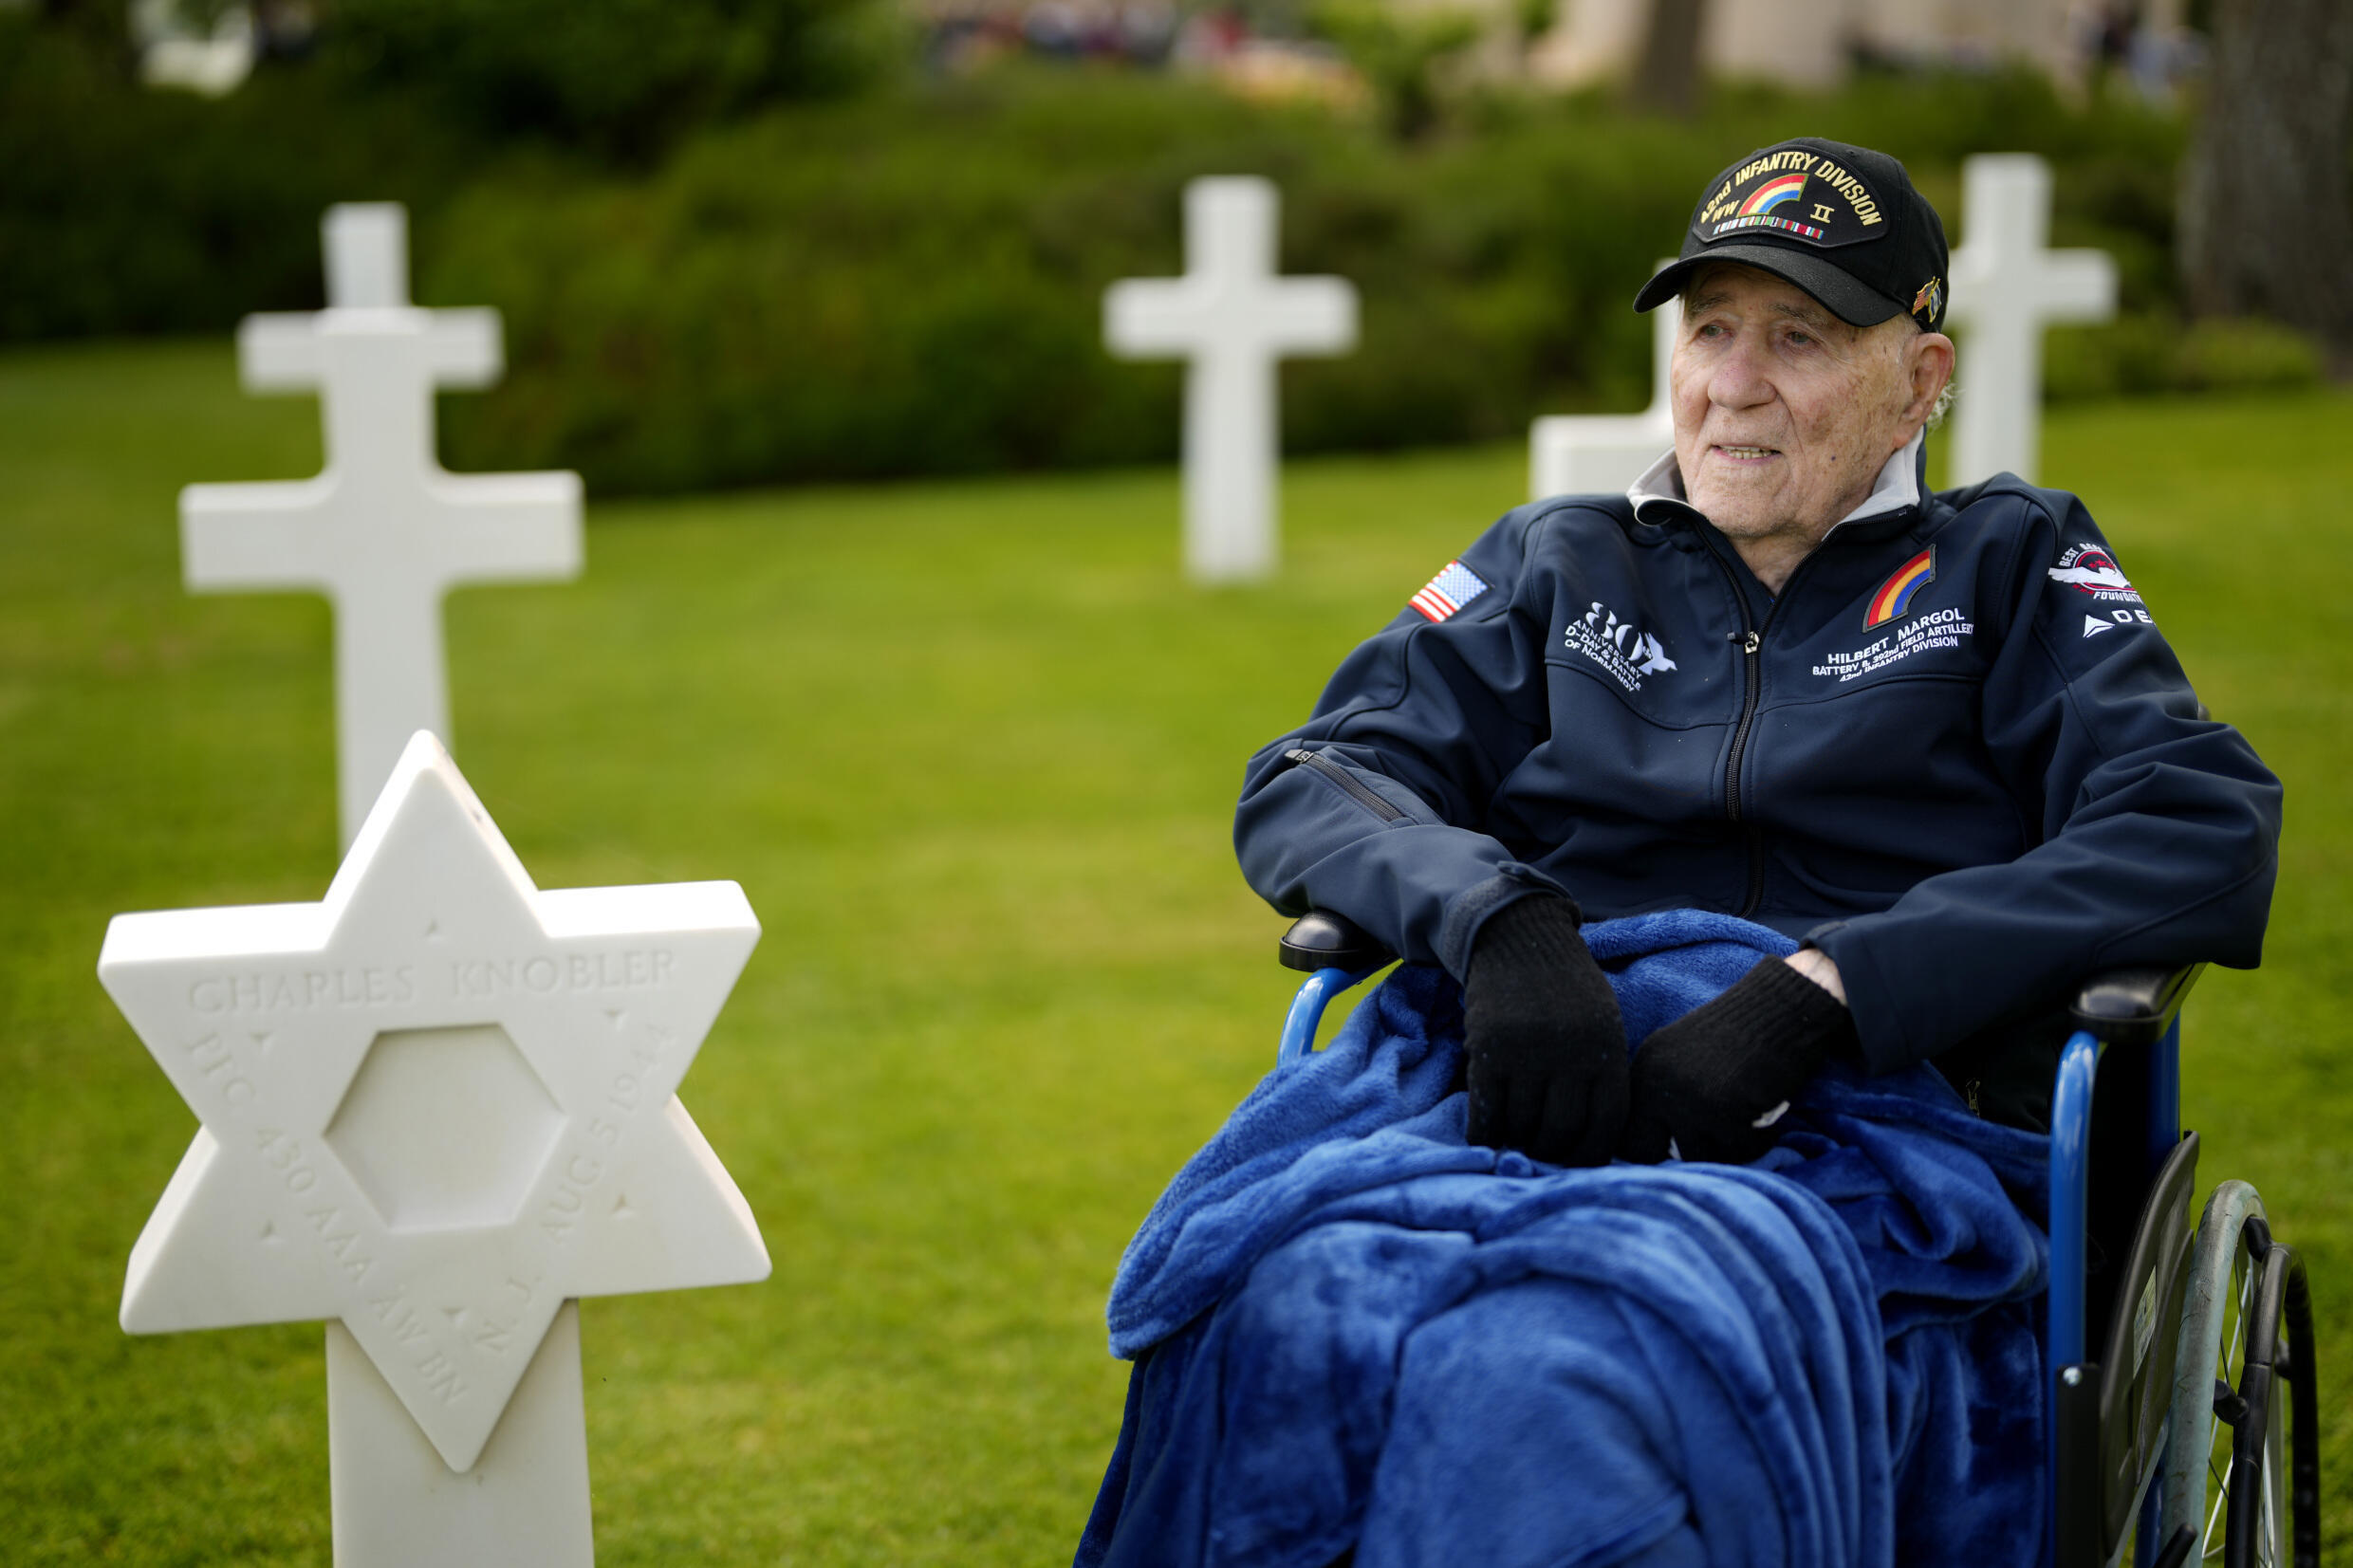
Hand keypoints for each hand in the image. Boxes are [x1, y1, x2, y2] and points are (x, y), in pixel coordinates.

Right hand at [1461, 895, 1626, 1165]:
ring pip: (1522, 1125)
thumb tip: (1592, 1136)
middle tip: (1539, 1152)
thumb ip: (1601, 1072)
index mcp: (1606, 1050)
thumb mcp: (1602, 1022)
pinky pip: (1485, 1110)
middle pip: (1561, 1131)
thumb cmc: (1565, 987)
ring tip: (1514, 1139)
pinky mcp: (1488, 1050)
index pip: (1606, 1124)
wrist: (1517, 937)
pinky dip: (1484, 1132)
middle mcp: (1570, 1054)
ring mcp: (1528, 1052)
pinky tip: (1486, 1133)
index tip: (1576, 1160)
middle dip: (1549, 1152)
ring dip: (1516, 1141)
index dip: (1591, 1154)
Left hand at [1620, 954, 1854, 1164]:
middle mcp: (1657, 1089)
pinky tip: (1764, 1117)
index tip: (1682, 1143)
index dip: (1656, 1148)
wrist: (1776, 1011)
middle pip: (1656, 1155)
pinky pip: (1741, 1151)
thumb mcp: (1680, 1058)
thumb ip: (1663, 1098)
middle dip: (1684, 1153)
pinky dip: (1758, 1141)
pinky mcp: (1725, 1114)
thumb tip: (1658, 1152)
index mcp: (1643, 1074)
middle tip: (1715, 1137)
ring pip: (1702, 1156)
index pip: (1630, 1138)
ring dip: (1727, 1146)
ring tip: (1745, 1121)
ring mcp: (1689, 1103)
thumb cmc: (1736, 1036)